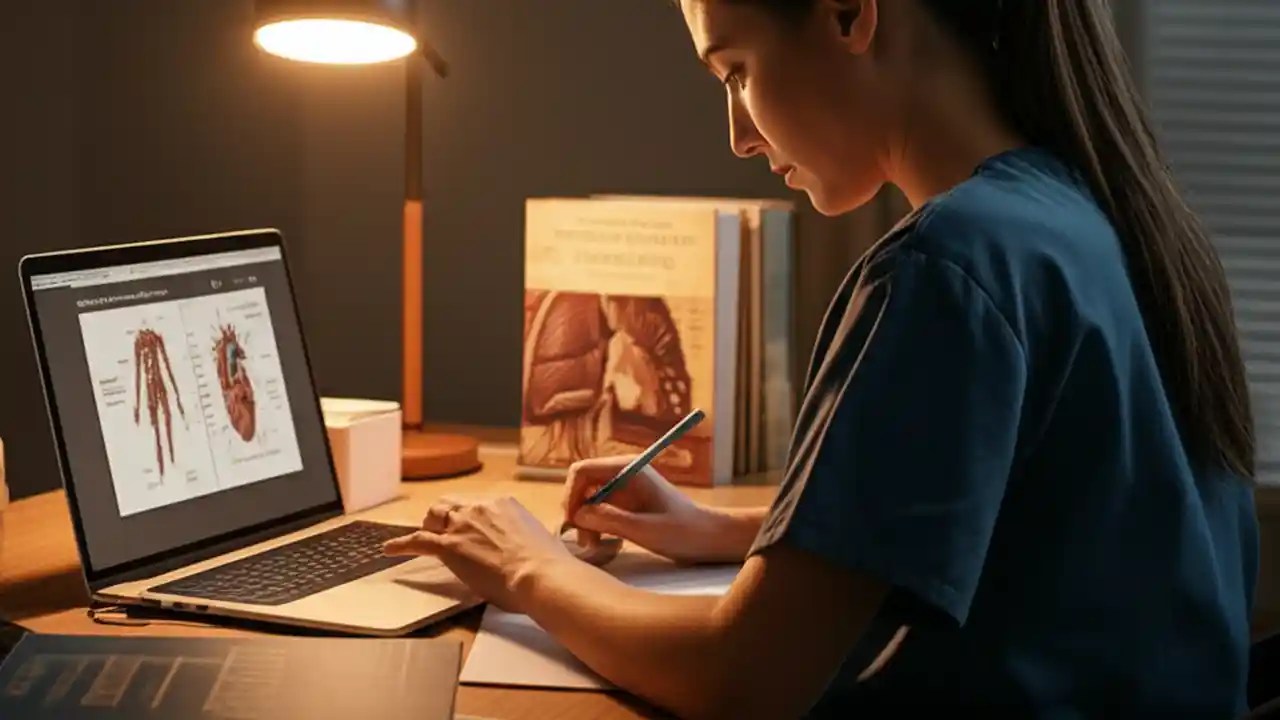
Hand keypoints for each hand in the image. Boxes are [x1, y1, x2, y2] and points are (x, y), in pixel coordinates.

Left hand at [381, 496, 573, 611]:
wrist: (539, 573)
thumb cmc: (547, 563)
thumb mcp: (540, 538)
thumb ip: (526, 537)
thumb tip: (531, 547)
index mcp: (503, 503)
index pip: (477, 505)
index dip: (469, 517)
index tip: (469, 528)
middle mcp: (480, 508)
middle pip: (451, 505)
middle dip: (444, 516)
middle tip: (442, 530)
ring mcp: (462, 525)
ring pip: (434, 517)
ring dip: (428, 526)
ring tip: (422, 538)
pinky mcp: (449, 546)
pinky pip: (418, 540)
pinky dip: (401, 545)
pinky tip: (389, 549)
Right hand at [562, 456, 743, 563]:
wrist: (707, 537)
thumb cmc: (682, 531)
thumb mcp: (644, 529)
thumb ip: (609, 520)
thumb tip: (577, 515)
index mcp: (627, 469)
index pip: (581, 471)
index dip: (570, 495)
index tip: (573, 522)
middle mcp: (621, 474)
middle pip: (580, 486)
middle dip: (577, 511)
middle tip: (585, 541)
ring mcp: (622, 489)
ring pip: (586, 500)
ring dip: (584, 522)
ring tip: (594, 546)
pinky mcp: (625, 504)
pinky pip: (597, 510)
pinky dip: (594, 526)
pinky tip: (603, 543)